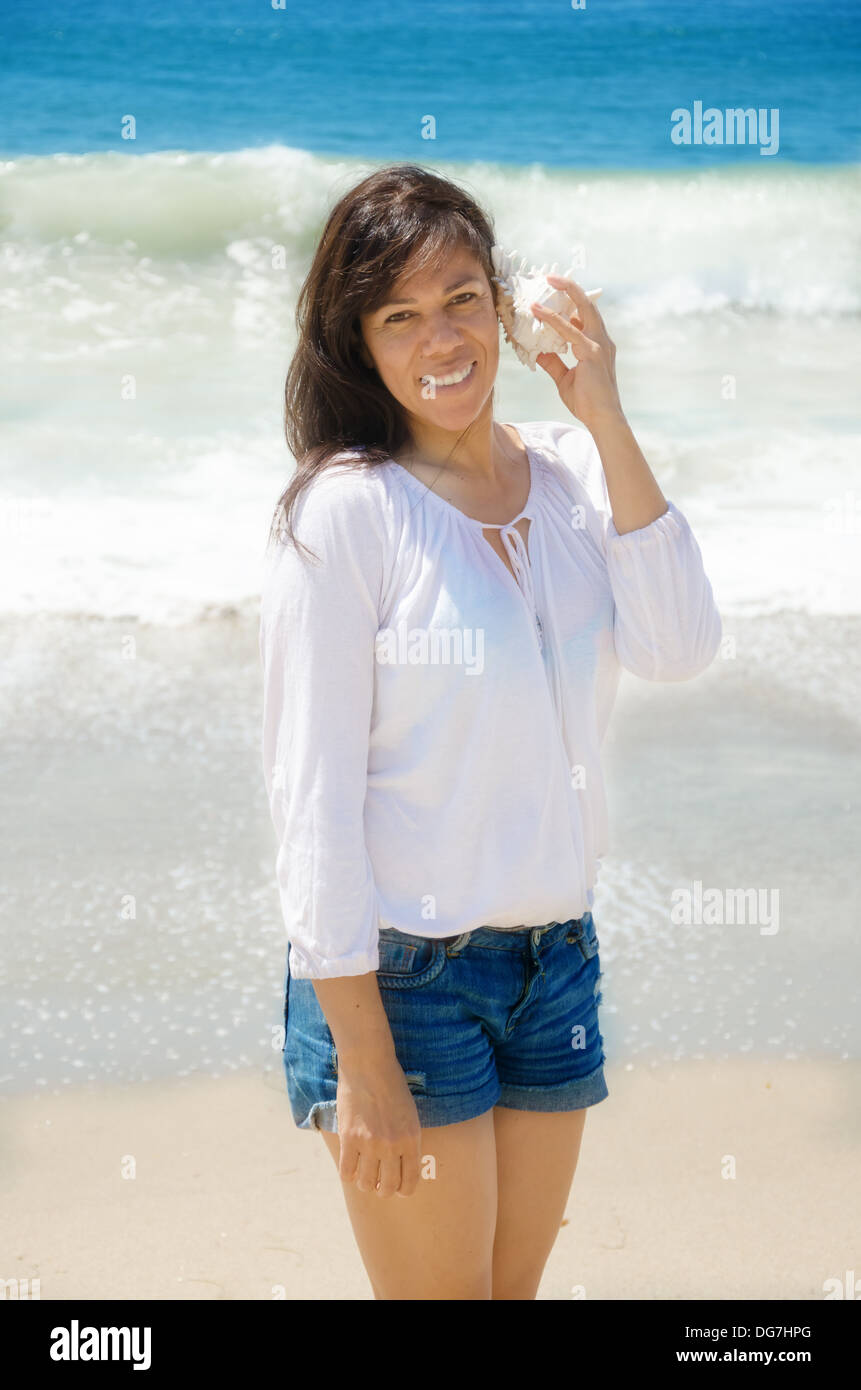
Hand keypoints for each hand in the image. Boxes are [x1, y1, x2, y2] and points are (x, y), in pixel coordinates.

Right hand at [334, 1056, 423, 1197]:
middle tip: (379, 1181)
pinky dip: (348, 1174)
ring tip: (363, 1173)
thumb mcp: (410, 1114)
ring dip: (365, 1183)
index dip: (403, 1191)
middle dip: (384, 1189)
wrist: (369, 1064)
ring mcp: (370, 1143)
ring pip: (366, 1184)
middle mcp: (392, 1145)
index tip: (398, 1189)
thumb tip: (400, 1166)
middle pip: (388, 1187)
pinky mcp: (349, 1138)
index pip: (410, 1181)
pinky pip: (347, 1172)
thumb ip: (407, 1140)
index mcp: (411, 1139)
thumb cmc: (391, 1086)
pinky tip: (350, 1164)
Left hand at [531, 274, 623, 433]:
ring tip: (547, 282)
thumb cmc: (587, 402)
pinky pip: (569, 331)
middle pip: (588, 305)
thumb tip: (539, 352)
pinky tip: (538, 311)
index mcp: (598, 345)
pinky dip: (553, 319)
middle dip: (571, 288)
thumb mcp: (565, 379)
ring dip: (565, 293)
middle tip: (552, 277)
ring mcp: (599, 345)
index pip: (586, 316)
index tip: (555, 292)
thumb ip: (554, 363)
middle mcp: (602, 340)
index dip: (571, 302)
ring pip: (583, 310)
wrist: (602, 419)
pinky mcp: (591, 353)